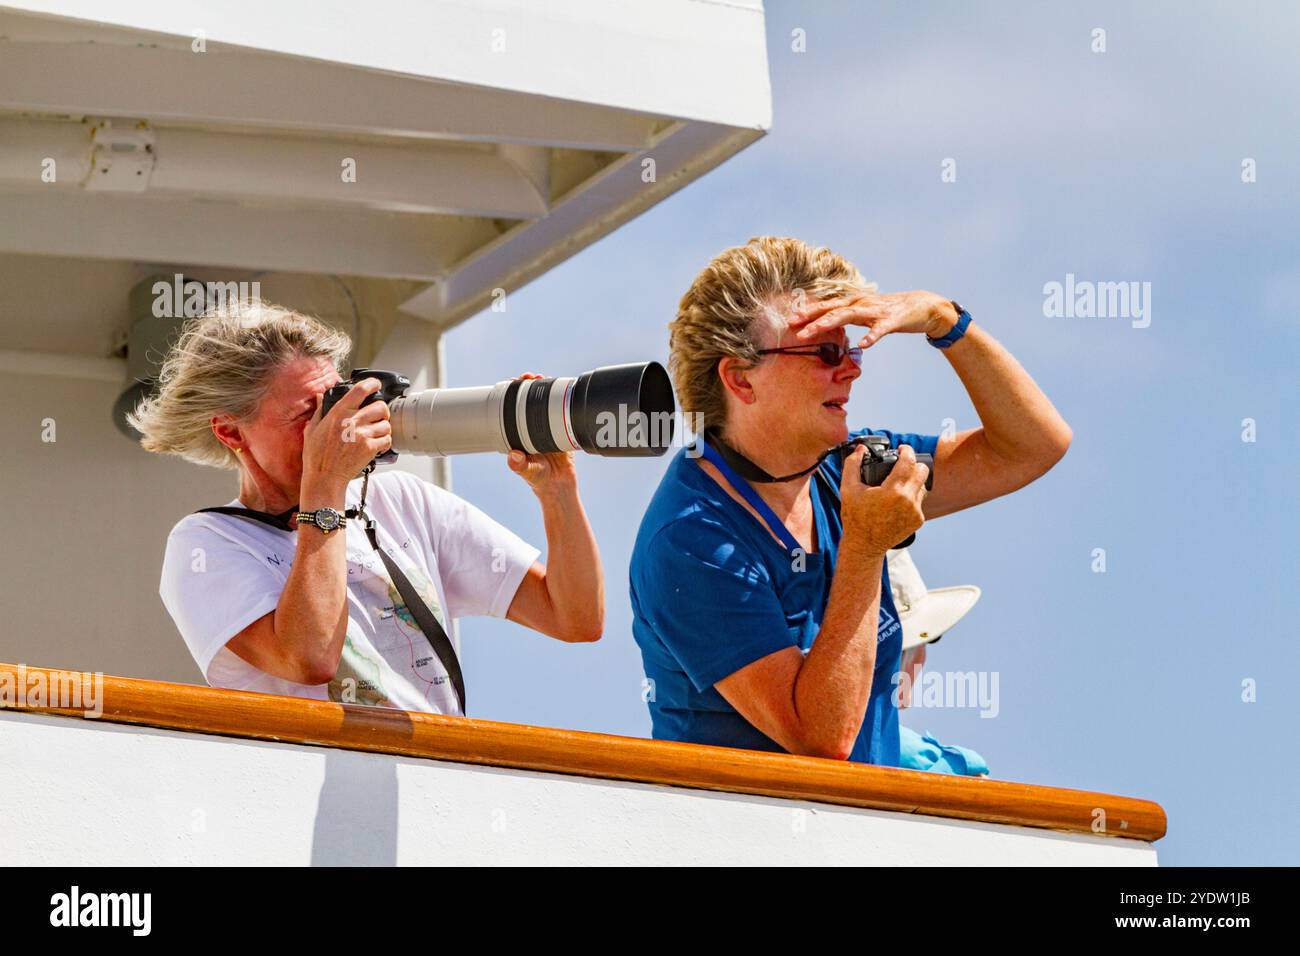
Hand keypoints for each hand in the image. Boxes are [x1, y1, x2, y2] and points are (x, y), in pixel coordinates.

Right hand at [301, 377, 391, 491]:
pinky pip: (387, 440)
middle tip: (377, 417)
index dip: (372, 384)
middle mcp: (352, 421)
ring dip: (384, 429)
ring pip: (387, 424)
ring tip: (375, 434)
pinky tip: (376, 446)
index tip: (376, 385)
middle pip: (381, 406)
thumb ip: (319, 410)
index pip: (360, 390)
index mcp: (338, 413)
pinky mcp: (370, 448)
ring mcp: (362, 435)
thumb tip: (320, 396)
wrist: (324, 478)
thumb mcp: (312, 429)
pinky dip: (385, 443)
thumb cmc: (316, 456)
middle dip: (382, 411)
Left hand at [505, 373, 577, 495]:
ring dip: (545, 389)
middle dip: (529, 385)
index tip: (513, 383)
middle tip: (530, 376)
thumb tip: (513, 456)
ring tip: (545, 378)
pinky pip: (562, 412)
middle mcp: (531, 427)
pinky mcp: (563, 430)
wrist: (560, 486)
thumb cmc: (539, 480)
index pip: (512, 408)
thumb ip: (520, 466)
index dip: (512, 394)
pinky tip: (564, 391)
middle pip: (528, 400)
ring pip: (545, 402)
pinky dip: (562, 400)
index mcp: (519, 433)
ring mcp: (548, 427)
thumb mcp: (529, 472)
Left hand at [789, 290, 956, 348]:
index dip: (808, 312)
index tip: (790, 320)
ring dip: (828, 323)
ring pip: (848, 315)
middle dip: (811, 318)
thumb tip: (828, 325)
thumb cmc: (890, 312)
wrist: (922, 306)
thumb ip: (848, 318)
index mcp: (854, 303)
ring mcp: (875, 311)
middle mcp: (861, 303)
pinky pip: (879, 329)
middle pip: (831, 310)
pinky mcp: (891, 320)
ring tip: (812, 332)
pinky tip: (863, 345)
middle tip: (793, 326)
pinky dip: (871, 336)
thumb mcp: (865, 314)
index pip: (827, 307)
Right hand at [839, 443, 928, 555]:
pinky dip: (911, 497)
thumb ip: (852, 464)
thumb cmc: (855, 518)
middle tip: (903, 463)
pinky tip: (897, 500)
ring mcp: (915, 512)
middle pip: (922, 471)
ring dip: (913, 481)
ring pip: (922, 486)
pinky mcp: (918, 520)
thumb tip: (860, 449)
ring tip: (898, 484)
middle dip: (914, 463)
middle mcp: (908, 501)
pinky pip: (919, 501)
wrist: (865, 545)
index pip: (909, 461)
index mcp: (893, 491)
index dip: (906, 450)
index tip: (902, 448)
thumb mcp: (848, 489)